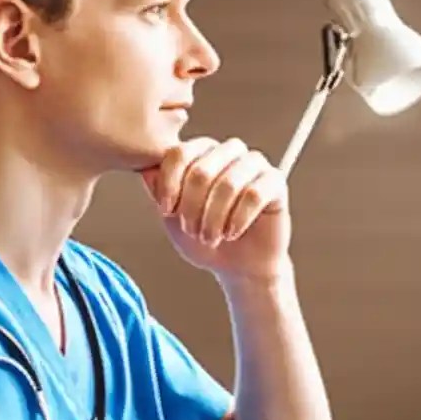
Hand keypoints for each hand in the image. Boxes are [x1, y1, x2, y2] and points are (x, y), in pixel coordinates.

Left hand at [140, 137, 291, 281]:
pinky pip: (254, 194)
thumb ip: (159, 189)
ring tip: (211, 237)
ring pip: (229, 183)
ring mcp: (255, 165)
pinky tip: (233, 232)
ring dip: (214, 217)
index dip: (169, 184)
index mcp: (203, 152)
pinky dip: (238, 219)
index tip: (166, 211)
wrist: (239, 266)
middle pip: (203, 169)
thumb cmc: (206, 238)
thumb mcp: (171, 216)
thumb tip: (144, 166)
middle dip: (192, 207)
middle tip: (193, 231)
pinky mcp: (276, 183)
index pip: (180, 153)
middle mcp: (230, 152)